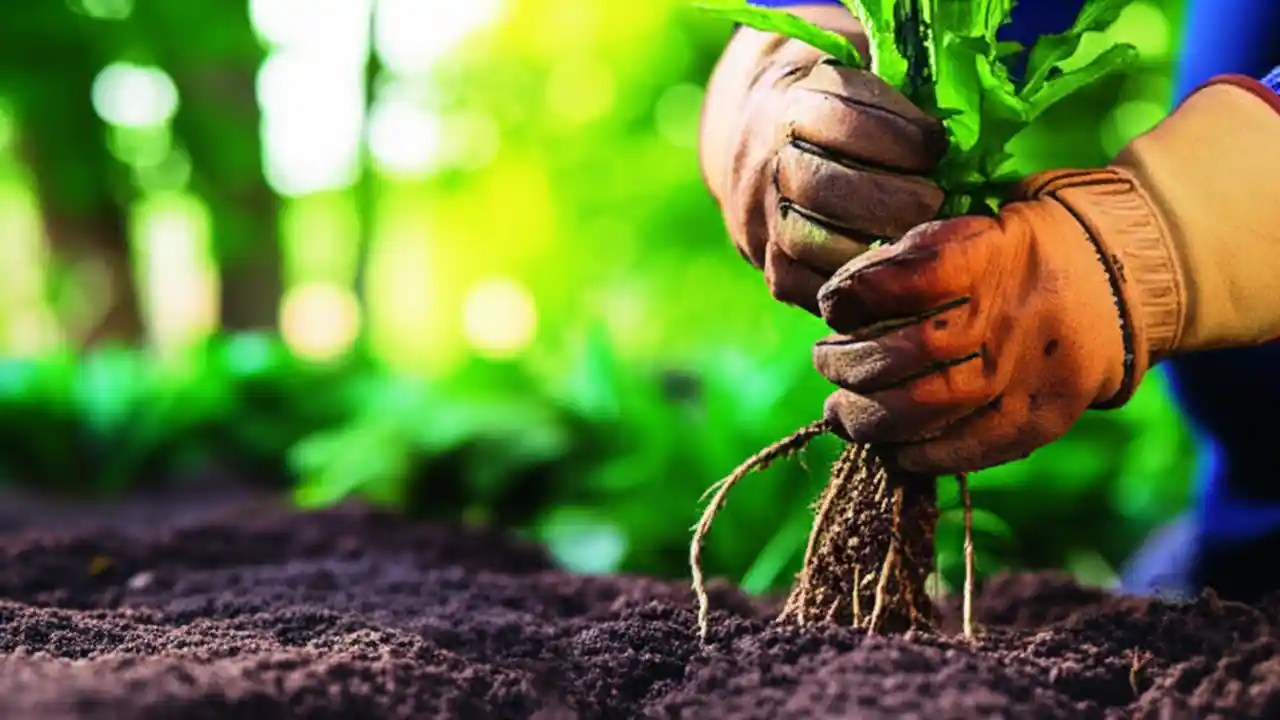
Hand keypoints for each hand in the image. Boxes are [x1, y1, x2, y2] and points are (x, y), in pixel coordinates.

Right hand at [700, 20, 946, 313]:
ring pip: (812, 242)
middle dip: (892, 199)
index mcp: (794, 102)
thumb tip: (968, 139)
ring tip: (920, 243)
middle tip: (937, 202)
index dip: (898, 135)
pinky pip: (807, 287)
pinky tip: (894, 273)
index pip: (841, 118)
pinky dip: (856, 287)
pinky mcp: (770, 267)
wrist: (759, 142)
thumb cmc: (840, 108)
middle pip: (824, 187)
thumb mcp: (862, 79)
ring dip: (874, 248)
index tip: (938, 145)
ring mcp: (762, 218)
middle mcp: (767, 162)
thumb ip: (903, 99)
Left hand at [811, 74, 1279, 473]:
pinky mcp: (1045, 414)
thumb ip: (912, 259)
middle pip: (910, 351)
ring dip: (869, 416)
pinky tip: (892, 448)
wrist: (1118, 278)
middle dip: (850, 364)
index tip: (832, 304)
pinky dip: (920, 454)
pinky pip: (972, 447)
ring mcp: (1031, 370)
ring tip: (841, 411)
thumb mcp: (973, 228)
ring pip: (932, 406)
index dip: (857, 294)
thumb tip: (839, 305)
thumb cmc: (1016, 253)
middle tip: (824, 363)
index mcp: (992, 253)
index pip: (909, 277)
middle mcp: (1012, 313)